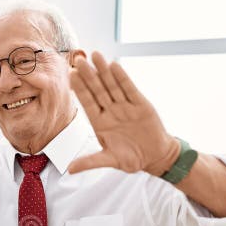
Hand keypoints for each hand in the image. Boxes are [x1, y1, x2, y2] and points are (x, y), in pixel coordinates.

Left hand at [67, 52, 179, 176]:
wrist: (156, 156)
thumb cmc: (131, 159)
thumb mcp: (110, 160)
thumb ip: (91, 161)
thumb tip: (70, 170)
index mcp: (100, 123)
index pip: (87, 103)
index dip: (80, 89)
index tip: (71, 75)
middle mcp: (110, 111)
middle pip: (97, 90)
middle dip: (88, 75)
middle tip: (79, 59)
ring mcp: (125, 106)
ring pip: (112, 86)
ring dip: (104, 71)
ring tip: (95, 55)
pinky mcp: (140, 104)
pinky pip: (129, 88)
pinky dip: (122, 77)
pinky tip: (114, 66)